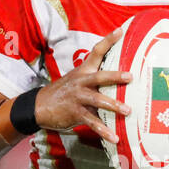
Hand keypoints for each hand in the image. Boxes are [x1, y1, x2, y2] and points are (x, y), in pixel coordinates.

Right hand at [35, 27, 130, 143]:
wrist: (39, 106)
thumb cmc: (64, 92)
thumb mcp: (77, 80)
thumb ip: (96, 79)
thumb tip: (119, 78)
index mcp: (83, 71)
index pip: (96, 52)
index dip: (108, 40)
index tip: (120, 30)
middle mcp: (81, 82)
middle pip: (100, 76)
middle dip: (115, 76)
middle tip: (130, 77)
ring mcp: (77, 97)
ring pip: (97, 100)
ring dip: (113, 105)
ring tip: (128, 111)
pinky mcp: (74, 113)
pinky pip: (92, 122)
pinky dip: (104, 131)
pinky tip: (115, 138)